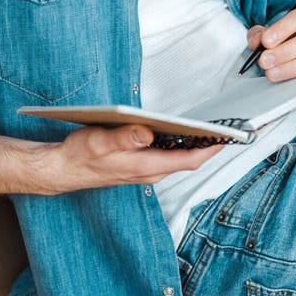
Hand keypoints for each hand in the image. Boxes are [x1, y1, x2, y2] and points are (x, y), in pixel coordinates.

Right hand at [0, 127, 222, 196]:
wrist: (63, 168)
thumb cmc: (82, 154)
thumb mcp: (100, 141)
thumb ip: (124, 137)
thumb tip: (148, 133)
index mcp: (146, 166)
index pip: (189, 160)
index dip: (211, 148)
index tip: (231, 137)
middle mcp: (151, 170)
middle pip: (189, 159)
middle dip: (210, 144)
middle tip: (232, 126)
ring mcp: (146, 168)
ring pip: (180, 157)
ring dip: (197, 143)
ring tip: (215, 124)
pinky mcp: (141, 163)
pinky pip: (170, 154)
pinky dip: (181, 142)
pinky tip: (185, 128)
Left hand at [246, 5, 295, 104]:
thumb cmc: (288, 42)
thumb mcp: (273, 33)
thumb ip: (261, 34)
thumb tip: (256, 43)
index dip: (282, 29)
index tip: (265, 42)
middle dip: (285, 52)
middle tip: (264, 62)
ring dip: (293, 69)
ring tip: (272, 75)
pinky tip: (294, 92)